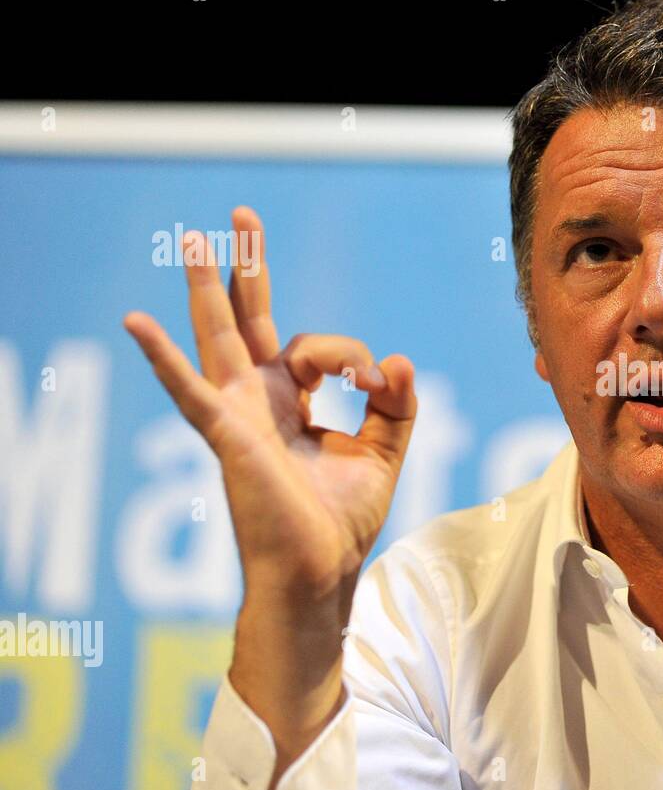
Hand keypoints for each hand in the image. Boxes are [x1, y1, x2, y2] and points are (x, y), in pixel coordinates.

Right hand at [123, 207, 416, 770]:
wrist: (320, 573)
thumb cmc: (340, 522)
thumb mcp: (384, 454)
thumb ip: (398, 407)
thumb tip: (399, 360)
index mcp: (290, 403)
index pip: (313, 348)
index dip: (352, 355)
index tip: (377, 383)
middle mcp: (258, 401)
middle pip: (248, 320)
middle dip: (247, 267)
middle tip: (241, 216)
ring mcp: (237, 415)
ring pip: (218, 338)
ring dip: (206, 287)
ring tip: (193, 238)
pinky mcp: (228, 436)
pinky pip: (190, 390)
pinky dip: (163, 357)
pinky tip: (137, 321)